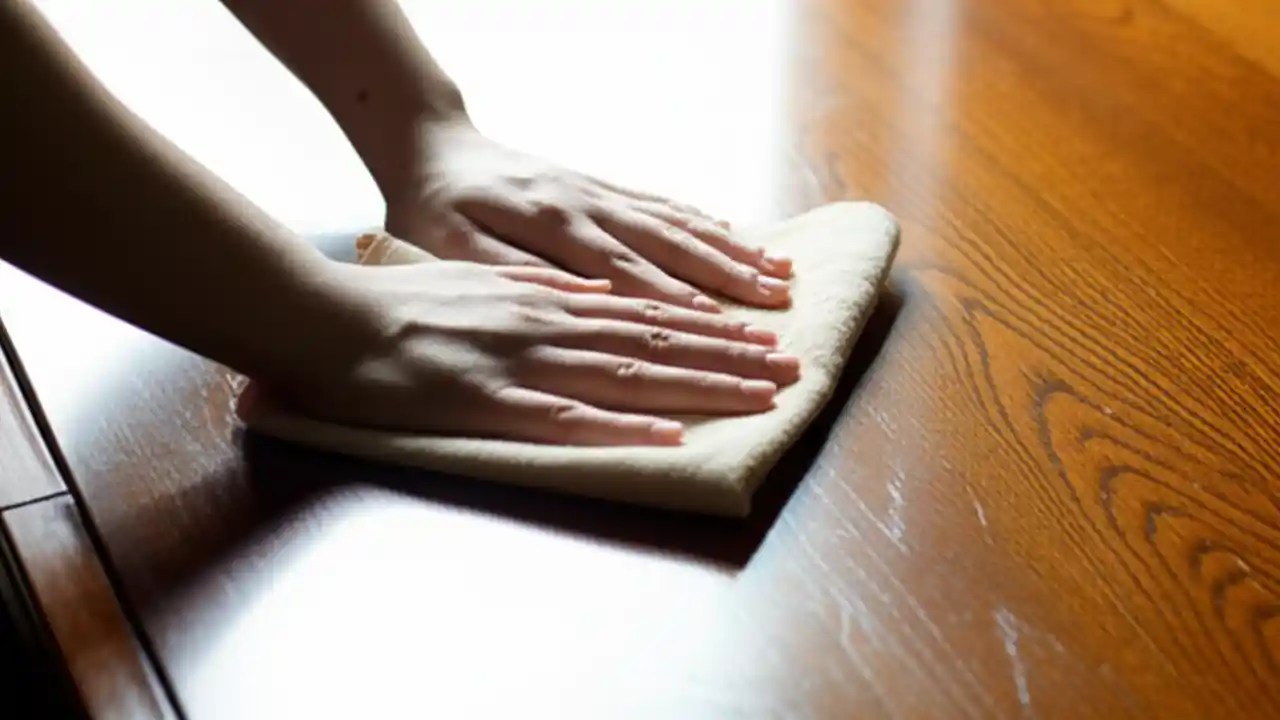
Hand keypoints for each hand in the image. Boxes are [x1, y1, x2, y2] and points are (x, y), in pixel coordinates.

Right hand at [275, 259, 799, 445]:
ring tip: (759, 398)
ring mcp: (520, 361)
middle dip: (730, 357)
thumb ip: (541, 290)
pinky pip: (565, 417)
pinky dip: (620, 427)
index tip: (760, 338)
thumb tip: (596, 295)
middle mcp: (547, 322)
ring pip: (629, 374)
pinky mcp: (487, 401)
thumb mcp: (480, 278)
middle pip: (657, 340)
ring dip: (700, 387)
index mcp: (546, 297)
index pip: (647, 311)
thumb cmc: (399, 304)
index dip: (710, 326)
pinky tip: (668, 436)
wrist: (324, 316)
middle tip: (791, 370)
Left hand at [382, 121, 792, 311]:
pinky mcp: (602, 187)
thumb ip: (513, 271)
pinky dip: (707, 225)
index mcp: (551, 225)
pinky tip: (738, 241)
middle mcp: (588, 205)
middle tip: (779, 312)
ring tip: (781, 277)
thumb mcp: (451, 245)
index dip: (677, 305)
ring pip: (678, 224)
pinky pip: (664, 206)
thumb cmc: (432, 208)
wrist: (431, 146)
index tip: (726, 332)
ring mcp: (600, 192)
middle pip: (671, 248)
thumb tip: (584, 299)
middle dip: (729, 282)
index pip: (627, 273)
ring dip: (732, 253)